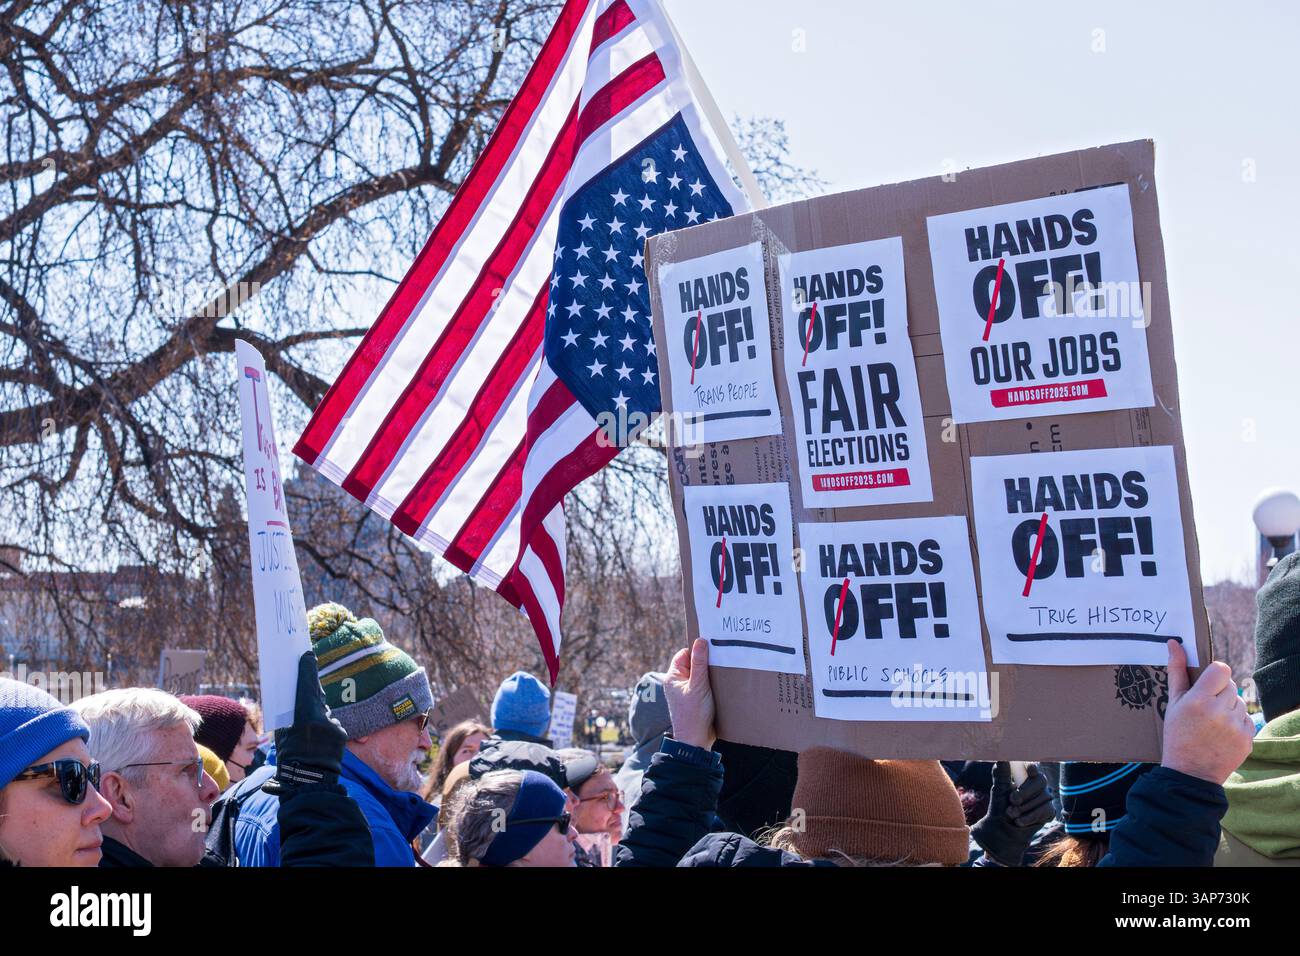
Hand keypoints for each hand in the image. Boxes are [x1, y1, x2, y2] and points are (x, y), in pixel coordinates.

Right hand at [270, 652, 347, 789]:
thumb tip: (296, 701)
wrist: (309, 781)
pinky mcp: (342, 733)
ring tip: (308, 730)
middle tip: (307, 675)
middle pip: (317, 696)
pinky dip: (325, 729)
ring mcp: (334, 726)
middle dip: (311, 688)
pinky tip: (319, 741)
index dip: (307, 669)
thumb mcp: (283, 733)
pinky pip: (332, 724)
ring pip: (325, 712)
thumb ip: (291, 715)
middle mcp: (322, 718)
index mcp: (304, 716)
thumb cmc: (289, 757)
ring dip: (317, 715)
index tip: (308, 654)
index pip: (307, 686)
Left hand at [664, 639, 715, 750]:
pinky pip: (706, 685)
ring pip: (702, 675)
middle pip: (694, 663)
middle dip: (706, 662)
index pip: (684, 654)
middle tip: (722, 658)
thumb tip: (700, 641)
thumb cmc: (694, 714)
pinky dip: (714, 684)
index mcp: (673, 677)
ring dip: (712, 674)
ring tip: (724, 672)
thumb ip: (699, 663)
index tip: (712, 648)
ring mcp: (688, 692)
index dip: (696, 650)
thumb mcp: (697, 685)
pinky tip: (724, 684)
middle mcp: (679, 683)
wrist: (696, 741)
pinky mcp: (698, 699)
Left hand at [969, 761, 1055, 865]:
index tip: (1030, 771)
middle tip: (1012, 799)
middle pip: (1041, 780)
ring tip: (1010, 813)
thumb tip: (1001, 757)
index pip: (1033, 766)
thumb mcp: (999, 789)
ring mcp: (1045, 797)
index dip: (1033, 767)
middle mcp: (1037, 783)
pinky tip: (1019, 821)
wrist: (1003, 829)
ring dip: (1024, 807)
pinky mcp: (1049, 811)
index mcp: (1024, 774)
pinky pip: (1045, 810)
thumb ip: (1002, 773)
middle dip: (1025, 792)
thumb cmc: (1000, 805)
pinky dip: (1030, 816)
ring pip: (1043, 797)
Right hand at [1161, 640, 1252, 783]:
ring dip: (1229, 706)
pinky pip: (1246, 718)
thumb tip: (1174, 643)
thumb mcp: (1173, 703)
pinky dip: (1237, 722)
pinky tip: (1222, 732)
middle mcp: (1220, 711)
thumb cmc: (1177, 735)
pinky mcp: (1248, 738)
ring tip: (1213, 721)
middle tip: (1205, 706)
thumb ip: (1177, 671)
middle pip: (1230, 685)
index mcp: (1199, 700)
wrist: (1190, 773)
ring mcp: (1236, 726)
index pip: (1221, 669)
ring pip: (1240, 701)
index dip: (1214, 673)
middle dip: (1219, 691)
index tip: (1207, 682)